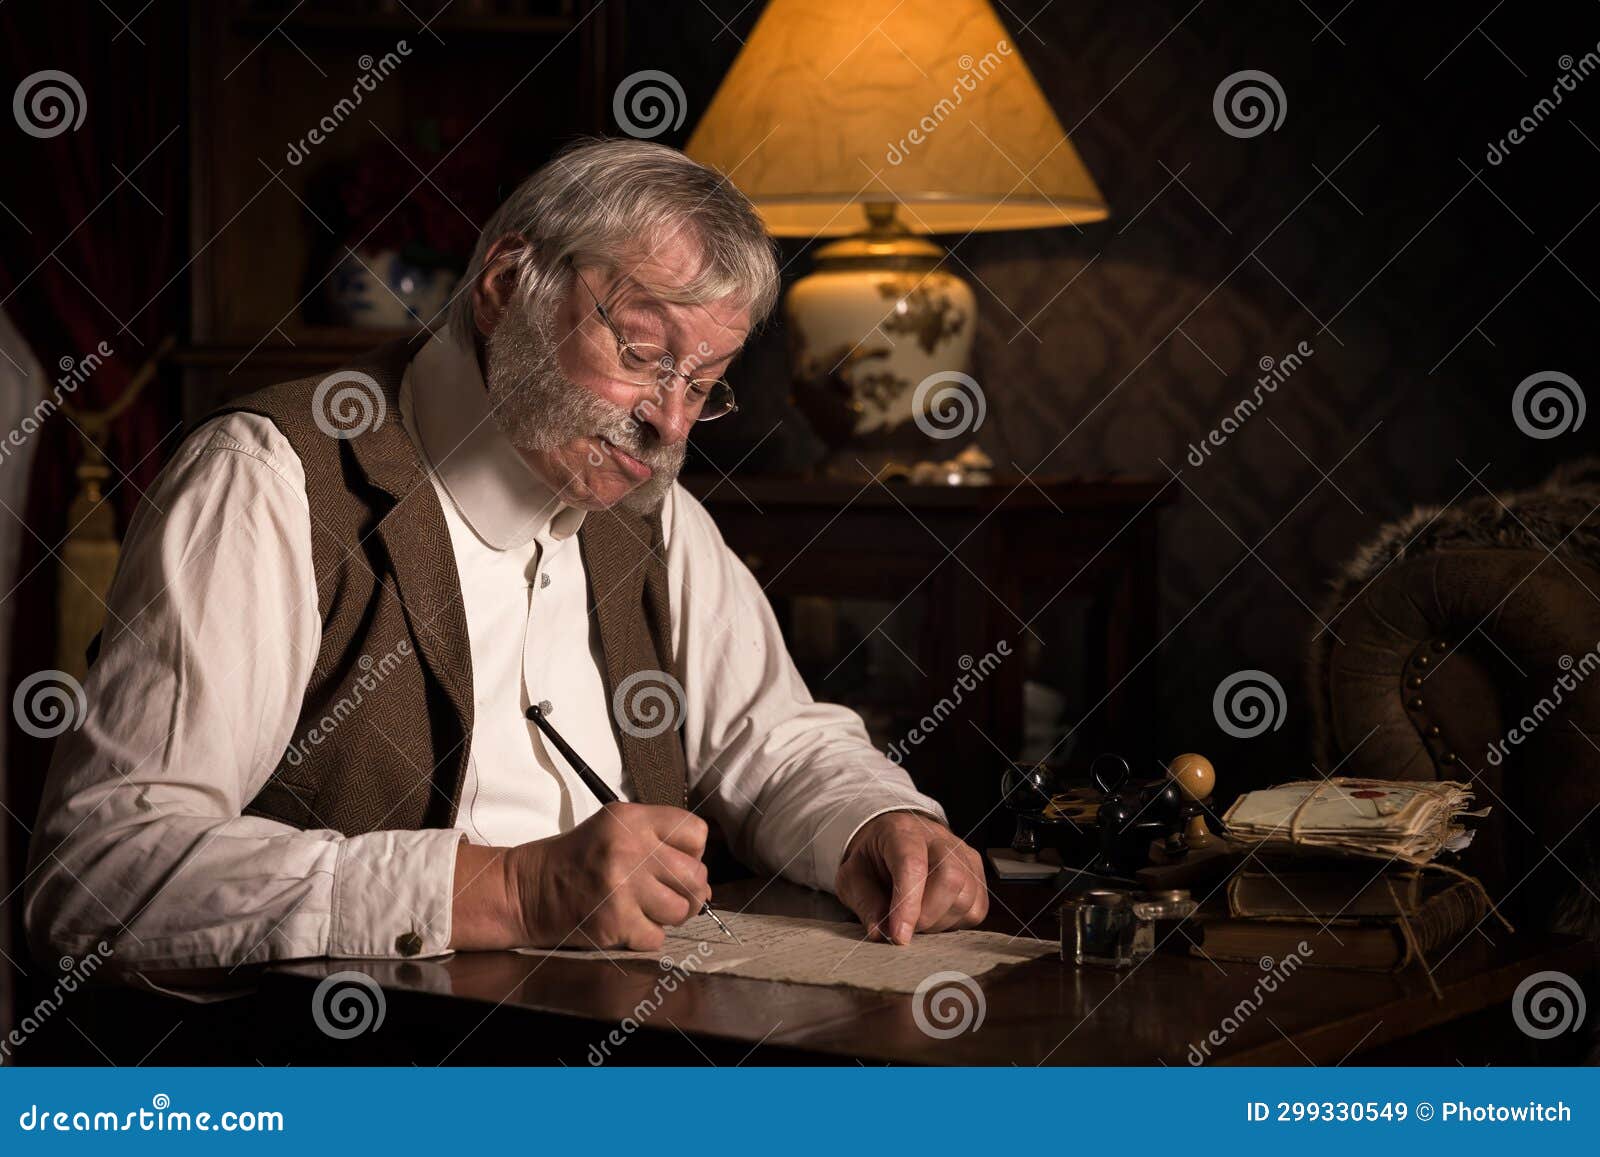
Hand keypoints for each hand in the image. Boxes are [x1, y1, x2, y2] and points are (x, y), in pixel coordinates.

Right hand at [451, 802, 710, 951]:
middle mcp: (629, 848)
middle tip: (665, 895)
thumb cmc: (577, 860)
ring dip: (667, 917)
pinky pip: (656, 938)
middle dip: (688, 892)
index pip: (696, 833)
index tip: (673, 863)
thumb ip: (660, 844)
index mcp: (632, 818)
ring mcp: (621, 886)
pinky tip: (624, 924)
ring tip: (643, 910)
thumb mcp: (615, 829)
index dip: (692, 853)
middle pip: (696, 876)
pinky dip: (645, 937)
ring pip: (681, 910)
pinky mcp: (614, 921)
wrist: (526, 889)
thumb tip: (705, 887)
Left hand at [834, 811, 987, 943]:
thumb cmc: (873, 859)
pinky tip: (935, 916)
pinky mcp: (977, 873)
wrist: (892, 842)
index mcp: (901, 832)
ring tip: (917, 919)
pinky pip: (976, 909)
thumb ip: (864, 902)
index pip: (912, 865)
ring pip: (966, 897)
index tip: (899, 936)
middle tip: (906, 929)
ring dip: (939, 922)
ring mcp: (963, 854)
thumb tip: (881, 932)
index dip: (907, 905)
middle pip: (950, 878)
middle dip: (927, 916)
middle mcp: (938, 838)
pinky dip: (955, 923)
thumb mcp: (853, 877)